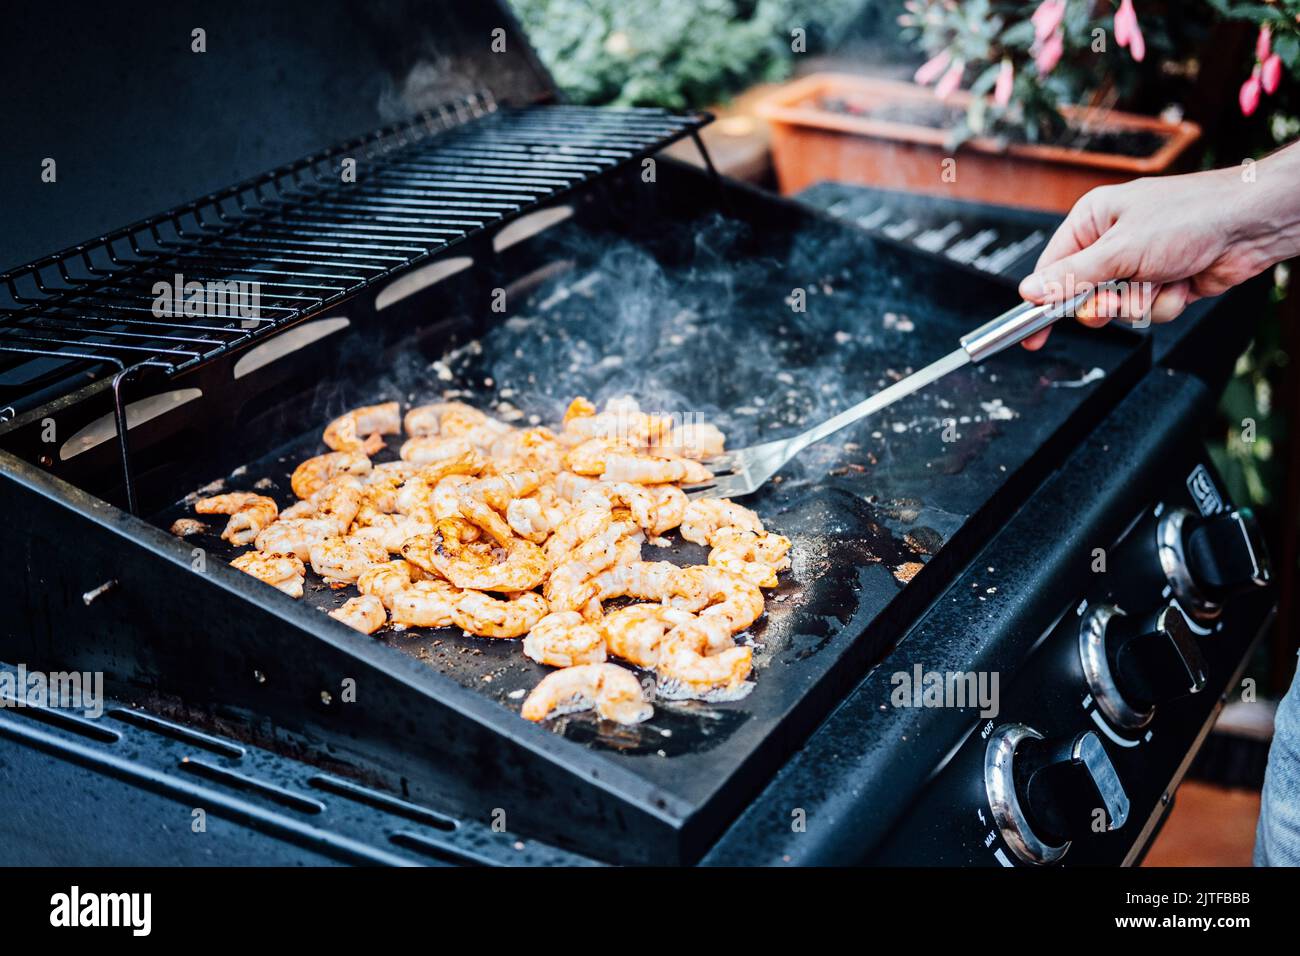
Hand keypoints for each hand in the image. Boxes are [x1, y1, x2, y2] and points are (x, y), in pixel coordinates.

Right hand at [1017, 143, 1299, 349]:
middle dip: (1105, 303)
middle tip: (1115, 296)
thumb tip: (1030, 291)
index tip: (1031, 332)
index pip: (1052, 269)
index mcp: (1092, 221)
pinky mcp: (1163, 282)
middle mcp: (1112, 242)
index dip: (1043, 302)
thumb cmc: (1191, 215)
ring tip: (1161, 278)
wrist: (1250, 225)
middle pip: (1084, 295)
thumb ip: (1072, 276)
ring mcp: (1139, 264)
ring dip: (1140, 302)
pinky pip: (1148, 310)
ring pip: (1119, 308)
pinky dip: (1165, 302)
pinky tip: (1181, 281)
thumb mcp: (1119, 250)